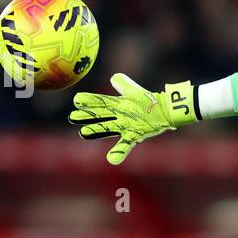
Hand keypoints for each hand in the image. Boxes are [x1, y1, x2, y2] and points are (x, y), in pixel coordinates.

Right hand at [69, 74, 196, 165]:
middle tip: (73, 117)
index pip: (100, 102)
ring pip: (108, 128)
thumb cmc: (149, 100)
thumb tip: (113, 78)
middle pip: (100, 116)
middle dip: (87, 116)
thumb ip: (123, 83)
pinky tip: (111, 160)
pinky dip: (119, 152)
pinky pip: (125, 144)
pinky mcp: (134, 135)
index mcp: (117, 104)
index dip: (90, 101)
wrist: (164, 111)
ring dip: (96, 130)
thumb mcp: (134, 90)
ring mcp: (125, 126)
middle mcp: (118, 116)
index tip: (77, 100)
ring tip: (84, 133)